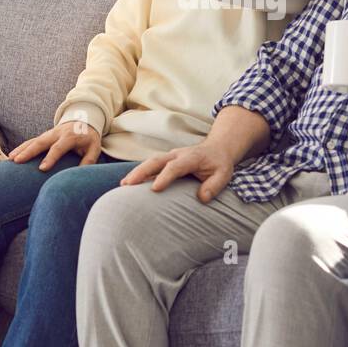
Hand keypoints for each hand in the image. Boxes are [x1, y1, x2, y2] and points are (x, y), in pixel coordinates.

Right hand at [9, 122, 101, 169]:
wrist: (84, 120)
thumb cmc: (88, 137)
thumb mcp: (94, 148)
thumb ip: (88, 160)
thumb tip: (79, 174)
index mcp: (70, 137)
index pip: (58, 148)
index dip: (50, 158)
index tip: (41, 169)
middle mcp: (57, 134)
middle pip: (40, 142)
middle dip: (28, 152)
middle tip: (17, 161)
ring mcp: (48, 134)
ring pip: (33, 141)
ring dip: (21, 149)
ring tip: (10, 159)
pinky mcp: (44, 136)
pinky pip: (31, 141)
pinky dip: (21, 148)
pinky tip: (11, 156)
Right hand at [120, 140, 234, 202]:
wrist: (217, 148)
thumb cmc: (219, 163)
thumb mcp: (224, 174)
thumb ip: (214, 185)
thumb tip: (202, 198)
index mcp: (191, 157)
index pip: (175, 167)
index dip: (165, 177)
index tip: (154, 189)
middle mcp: (177, 155)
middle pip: (156, 161)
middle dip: (141, 172)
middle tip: (128, 185)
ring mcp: (170, 157)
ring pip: (149, 162)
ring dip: (136, 173)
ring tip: (123, 186)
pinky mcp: (166, 161)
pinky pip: (151, 166)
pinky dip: (139, 174)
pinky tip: (128, 185)